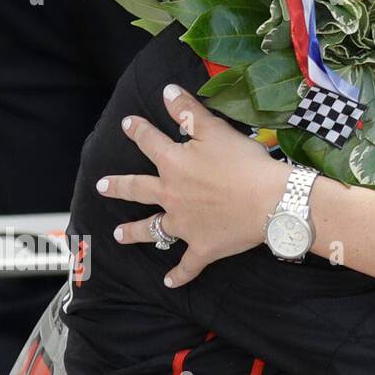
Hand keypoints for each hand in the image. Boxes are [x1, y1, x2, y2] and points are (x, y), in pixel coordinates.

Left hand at [101, 84, 290, 287]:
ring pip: (153, 230)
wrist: (270, 202)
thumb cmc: (245, 164)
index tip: (128, 124)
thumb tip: (166, 91)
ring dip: (135, 232)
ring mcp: (184, 225)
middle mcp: (171, 196)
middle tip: (104, 186)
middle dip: (119, 187)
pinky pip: (187, 266)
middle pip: (138, 190)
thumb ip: (188, 112)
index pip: (150, 142)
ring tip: (119, 235)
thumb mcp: (216, 130)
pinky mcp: (202, 248)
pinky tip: (170, 283)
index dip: (138, 131)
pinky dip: (179, 276)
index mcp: (174, 165)